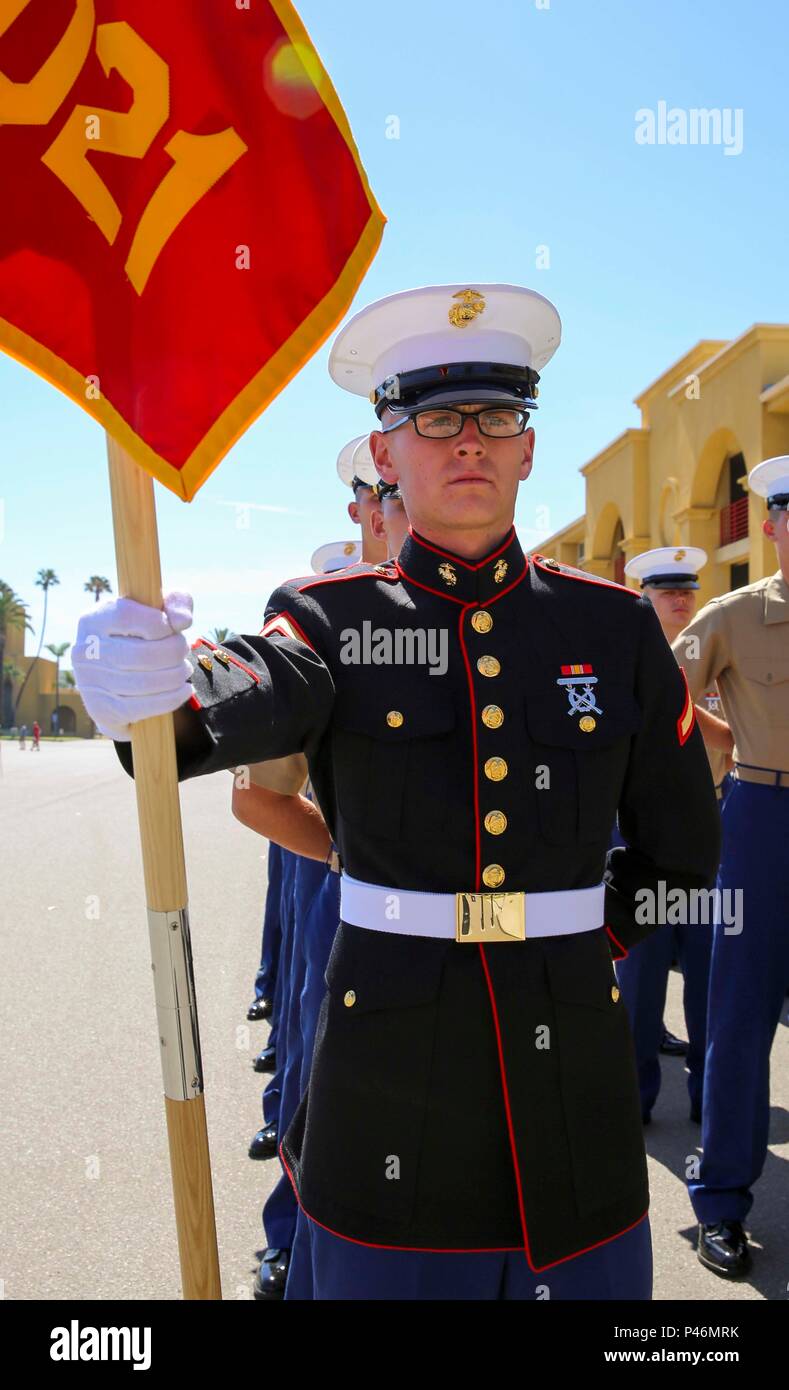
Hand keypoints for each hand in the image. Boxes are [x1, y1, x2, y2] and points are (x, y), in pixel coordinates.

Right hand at [72, 591, 194, 740]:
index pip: (127, 616)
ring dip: (177, 676)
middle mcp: (84, 652)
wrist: (116, 684)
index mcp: (92, 620)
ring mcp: (90, 683)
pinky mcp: (101, 710)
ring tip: (184, 670)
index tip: (173, 628)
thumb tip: (183, 620)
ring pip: (146, 682)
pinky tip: (184, 690)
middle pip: (142, 654)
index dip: (160, 623)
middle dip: (175, 653)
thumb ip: (174, 602)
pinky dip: (173, 698)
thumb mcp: (156, 612)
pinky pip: (145, 706)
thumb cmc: (141, 637)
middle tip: (184, 652)